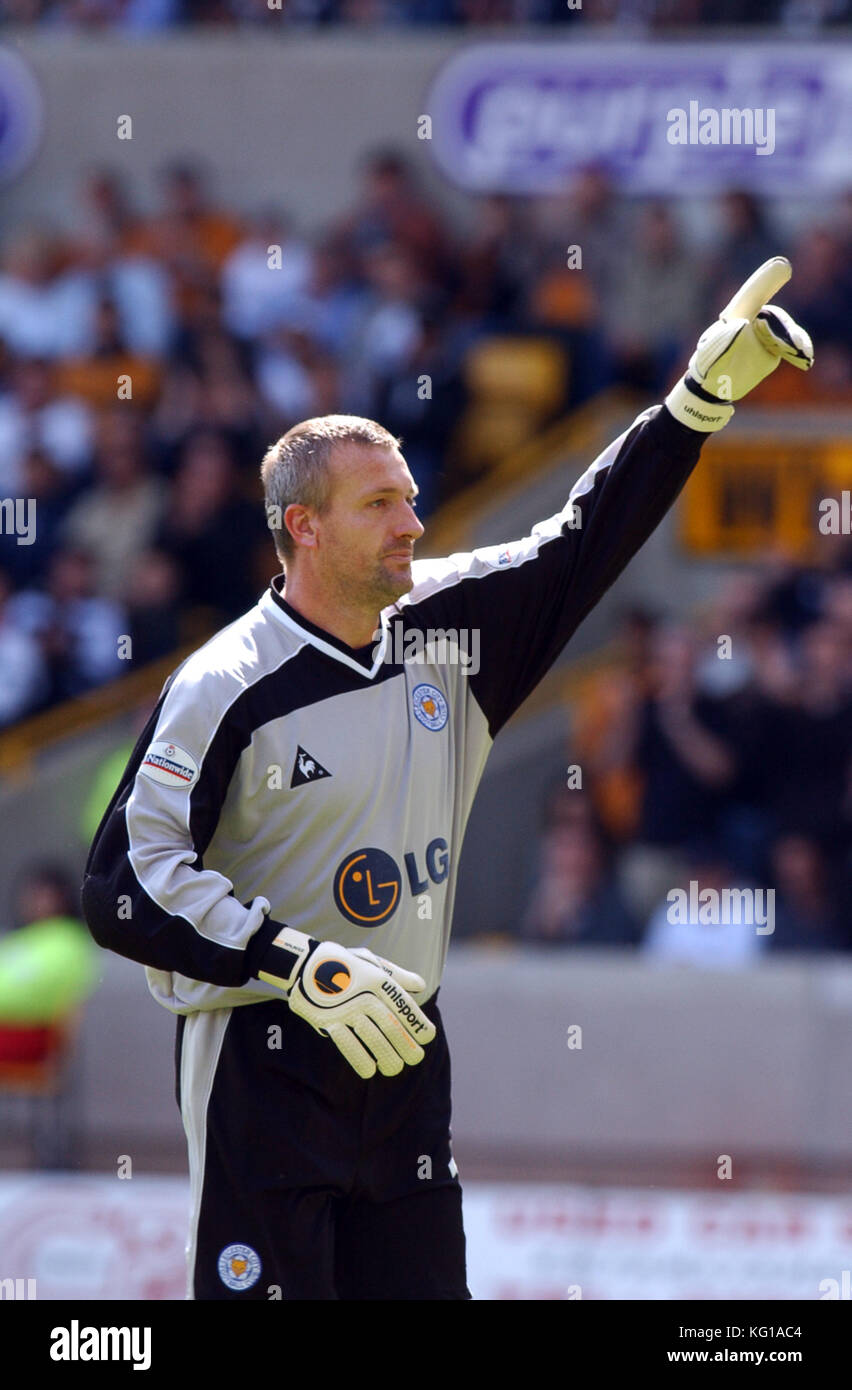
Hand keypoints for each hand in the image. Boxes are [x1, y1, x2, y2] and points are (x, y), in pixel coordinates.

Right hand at [259, 928, 435, 1078]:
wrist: (304, 963)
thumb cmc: (344, 963)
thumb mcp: (370, 961)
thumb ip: (397, 975)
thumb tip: (422, 987)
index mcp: (377, 979)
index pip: (403, 1004)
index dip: (418, 1023)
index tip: (428, 1037)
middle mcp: (364, 995)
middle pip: (390, 1026)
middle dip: (406, 1046)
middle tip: (415, 1058)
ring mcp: (345, 1010)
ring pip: (371, 1039)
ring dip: (386, 1057)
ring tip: (394, 1068)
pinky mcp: (328, 1021)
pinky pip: (347, 1045)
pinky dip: (360, 1060)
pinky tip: (370, 1070)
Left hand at [666, 257, 813, 431]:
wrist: (714, 387)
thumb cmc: (708, 368)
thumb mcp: (710, 356)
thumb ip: (723, 341)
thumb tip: (744, 325)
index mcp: (736, 316)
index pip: (751, 296)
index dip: (766, 281)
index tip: (784, 266)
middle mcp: (753, 321)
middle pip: (774, 317)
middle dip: (784, 326)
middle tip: (793, 342)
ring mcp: (765, 334)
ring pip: (785, 331)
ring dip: (795, 339)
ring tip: (801, 352)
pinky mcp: (774, 349)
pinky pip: (791, 346)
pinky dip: (800, 350)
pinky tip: (805, 359)